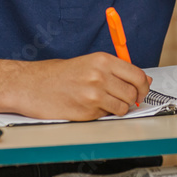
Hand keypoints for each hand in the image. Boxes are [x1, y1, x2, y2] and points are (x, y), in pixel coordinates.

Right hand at [20, 52, 151, 120]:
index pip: (137, 74)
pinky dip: (104, 114)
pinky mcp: (87, 112)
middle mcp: (100, 76)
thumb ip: (116, 70)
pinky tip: (92, 107)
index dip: (144, 85)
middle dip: (133, 98)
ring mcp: (94, 95)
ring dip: (119, 108)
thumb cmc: (59, 74)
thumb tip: (144, 79)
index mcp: (102, 60)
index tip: (142, 90)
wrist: (32, 85)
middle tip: (126, 99)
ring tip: (106, 103)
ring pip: (123, 107)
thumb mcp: (90, 63)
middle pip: (133, 92)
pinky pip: (107, 116)